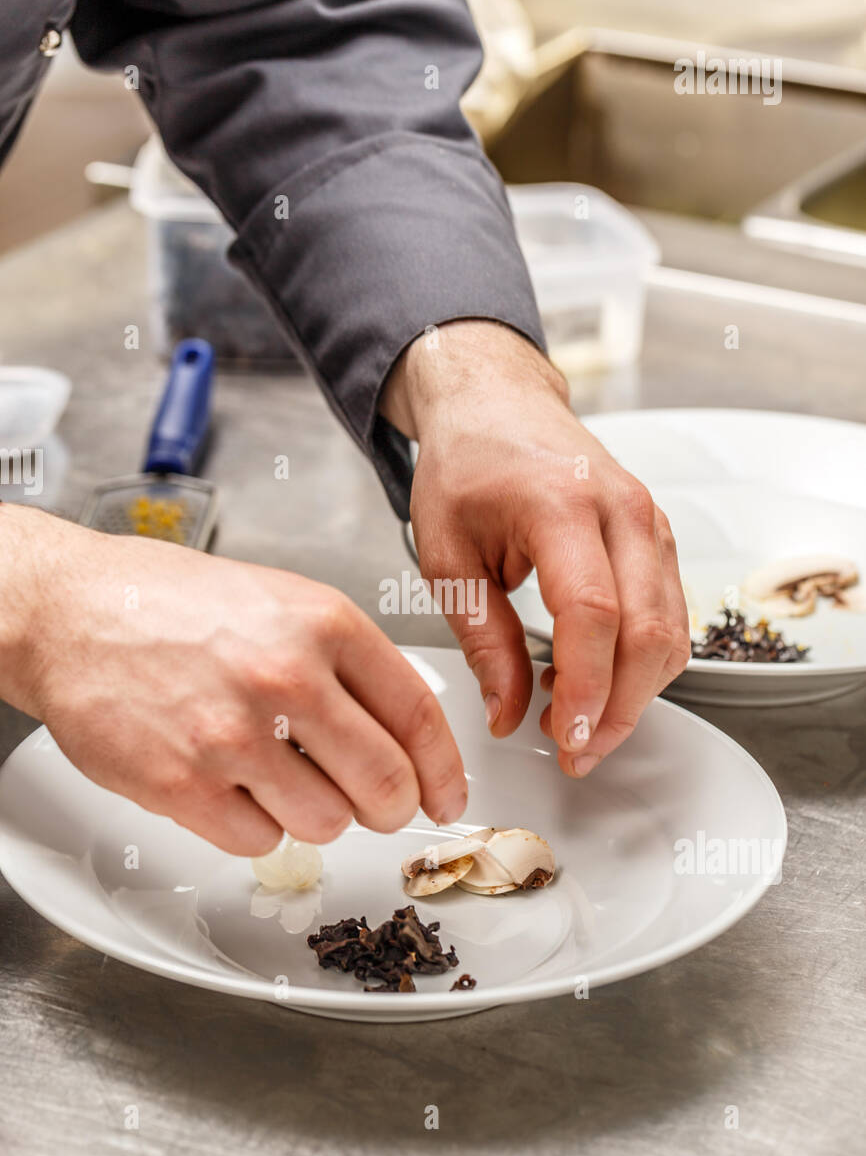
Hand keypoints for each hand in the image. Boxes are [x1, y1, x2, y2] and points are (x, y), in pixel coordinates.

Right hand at [0, 507, 465, 852]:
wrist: (69, 611)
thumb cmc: (170, 604)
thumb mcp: (281, 601)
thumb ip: (347, 660)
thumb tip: (404, 729)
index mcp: (323, 623)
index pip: (418, 714)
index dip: (444, 771)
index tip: (447, 796)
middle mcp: (286, 676)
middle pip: (385, 783)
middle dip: (390, 809)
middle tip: (376, 808)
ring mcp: (233, 734)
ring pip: (326, 823)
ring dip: (312, 815)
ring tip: (274, 776)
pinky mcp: (183, 784)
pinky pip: (258, 842)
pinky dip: (252, 826)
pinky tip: (227, 784)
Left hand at [381, 321, 690, 777]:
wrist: (497, 404)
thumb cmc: (466, 466)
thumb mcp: (446, 556)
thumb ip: (482, 639)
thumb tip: (507, 713)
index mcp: (562, 504)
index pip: (595, 612)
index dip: (586, 687)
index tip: (564, 738)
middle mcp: (623, 510)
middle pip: (649, 633)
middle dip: (616, 709)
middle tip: (573, 751)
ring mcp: (650, 523)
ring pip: (671, 633)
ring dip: (633, 694)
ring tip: (574, 721)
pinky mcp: (658, 539)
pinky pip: (670, 617)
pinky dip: (641, 664)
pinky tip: (594, 681)